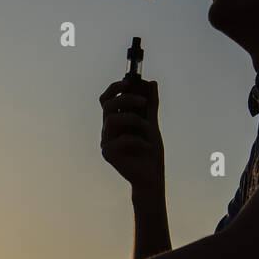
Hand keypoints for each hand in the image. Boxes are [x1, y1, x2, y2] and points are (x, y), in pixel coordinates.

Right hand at [99, 77, 164, 194]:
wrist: (152, 177)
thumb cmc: (150, 153)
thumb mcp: (153, 124)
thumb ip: (151, 105)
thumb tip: (151, 83)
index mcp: (116, 121)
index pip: (107, 99)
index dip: (115, 88)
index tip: (129, 81)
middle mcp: (108, 130)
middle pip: (108, 105)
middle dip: (126, 98)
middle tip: (143, 102)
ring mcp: (106, 142)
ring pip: (113, 119)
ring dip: (135, 121)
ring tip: (150, 130)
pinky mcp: (108, 154)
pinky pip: (122, 139)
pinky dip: (138, 140)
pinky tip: (147, 147)